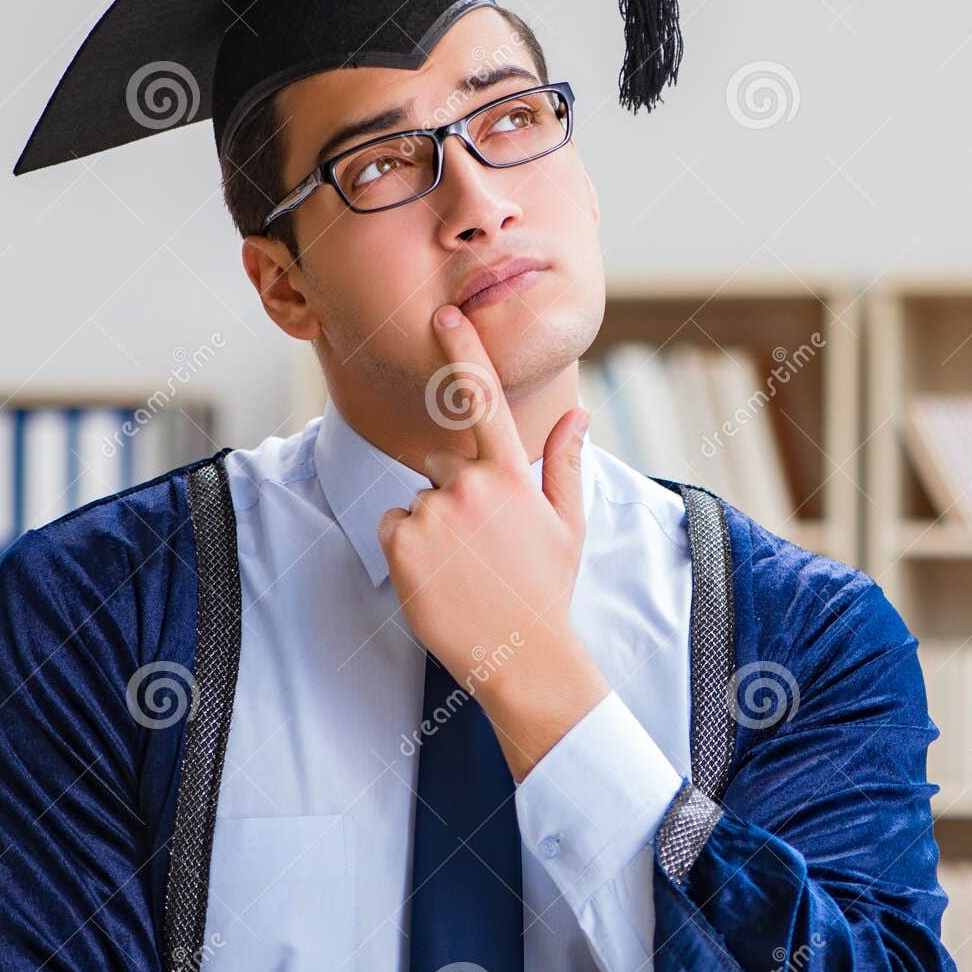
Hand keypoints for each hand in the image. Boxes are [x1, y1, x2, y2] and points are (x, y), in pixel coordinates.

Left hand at [376, 303, 608, 780]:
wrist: (523, 656)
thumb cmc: (547, 590)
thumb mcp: (568, 525)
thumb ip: (566, 462)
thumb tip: (578, 413)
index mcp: (511, 475)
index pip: (483, 399)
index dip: (462, 351)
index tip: (442, 315)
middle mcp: (470, 485)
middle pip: (439, 462)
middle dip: (451, 493)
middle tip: (480, 546)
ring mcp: (433, 513)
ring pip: (416, 500)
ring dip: (430, 527)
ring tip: (462, 568)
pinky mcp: (401, 542)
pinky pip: (393, 526)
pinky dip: (406, 549)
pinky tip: (437, 577)